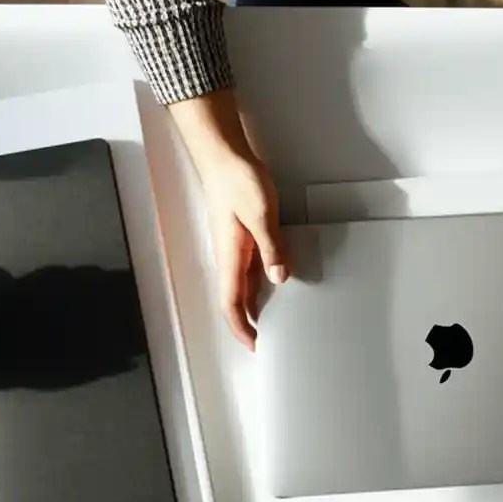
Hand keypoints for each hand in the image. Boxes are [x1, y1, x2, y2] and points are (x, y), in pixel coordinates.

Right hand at [199, 152, 286, 350]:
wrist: (223, 156)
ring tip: (276, 318)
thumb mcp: (261, 213)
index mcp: (230, 256)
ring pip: (242, 286)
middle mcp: (229, 257)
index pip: (230, 303)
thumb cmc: (237, 180)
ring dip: (256, 305)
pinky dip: (261, 283)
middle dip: (249, 323)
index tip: (255, 345)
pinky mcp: (242, 236)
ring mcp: (235, 248)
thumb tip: (279, 278)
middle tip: (270, 339)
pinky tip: (277, 282)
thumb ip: (271, 247)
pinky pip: (250, 268)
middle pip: (236, 300)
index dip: (241, 328)